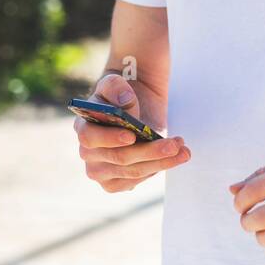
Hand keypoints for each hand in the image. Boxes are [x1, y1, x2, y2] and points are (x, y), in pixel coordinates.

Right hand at [74, 72, 190, 191]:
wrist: (133, 106)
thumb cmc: (121, 94)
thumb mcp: (116, 82)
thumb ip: (115, 87)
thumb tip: (124, 101)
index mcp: (82, 126)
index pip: (89, 138)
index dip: (110, 139)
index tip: (131, 136)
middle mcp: (88, 152)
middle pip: (119, 158)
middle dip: (149, 152)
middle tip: (174, 144)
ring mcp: (100, 170)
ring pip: (133, 172)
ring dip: (161, 162)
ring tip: (182, 149)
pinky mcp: (115, 181)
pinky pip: (136, 181)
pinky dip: (158, 169)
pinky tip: (174, 158)